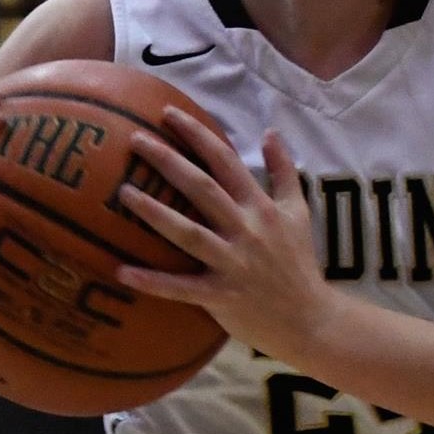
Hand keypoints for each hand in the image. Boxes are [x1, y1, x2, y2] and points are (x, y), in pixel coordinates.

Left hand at [115, 110, 334, 363]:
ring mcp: (231, 263)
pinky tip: (121, 270)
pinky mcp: (220, 296)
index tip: (169, 114)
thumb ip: (283, 171)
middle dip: (169, 161)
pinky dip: (152, 281)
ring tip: (123, 193)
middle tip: (135, 139)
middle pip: (202, 188)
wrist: (311, 318)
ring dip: (154, 212)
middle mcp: (245, 230)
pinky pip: (181, 288)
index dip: (198, 135)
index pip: (226, 162)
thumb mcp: (298, 212)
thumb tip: (270, 132)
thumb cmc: (299, 263)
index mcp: (260, 207)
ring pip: (188, 233)